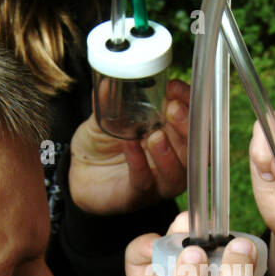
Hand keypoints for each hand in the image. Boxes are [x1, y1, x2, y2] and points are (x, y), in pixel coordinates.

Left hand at [68, 78, 189, 214]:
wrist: (77, 173)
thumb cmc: (101, 144)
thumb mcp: (107, 116)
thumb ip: (112, 100)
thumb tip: (111, 79)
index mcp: (173, 136)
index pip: (196, 122)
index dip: (192, 104)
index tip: (176, 87)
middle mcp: (172, 160)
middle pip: (197, 150)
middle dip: (188, 128)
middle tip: (172, 109)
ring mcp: (157, 181)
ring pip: (178, 173)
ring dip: (169, 153)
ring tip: (154, 135)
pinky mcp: (137, 196)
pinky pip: (144, 183)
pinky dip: (139, 164)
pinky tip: (129, 146)